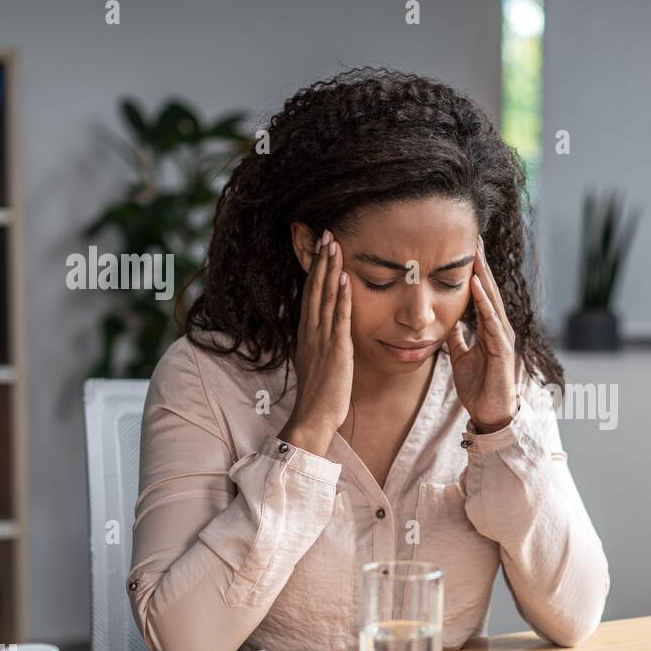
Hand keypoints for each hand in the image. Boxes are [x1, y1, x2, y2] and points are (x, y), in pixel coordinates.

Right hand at [279, 229, 351, 456]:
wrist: (314, 417)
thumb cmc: (319, 395)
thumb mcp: (318, 364)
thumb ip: (320, 345)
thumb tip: (323, 334)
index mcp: (306, 334)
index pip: (310, 295)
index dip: (314, 270)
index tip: (319, 248)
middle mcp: (311, 332)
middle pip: (314, 289)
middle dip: (320, 261)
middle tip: (325, 234)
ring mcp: (322, 339)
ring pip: (325, 297)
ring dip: (329, 270)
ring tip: (333, 245)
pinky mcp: (335, 350)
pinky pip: (338, 318)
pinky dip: (340, 297)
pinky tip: (343, 278)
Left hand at [448, 235, 517, 432]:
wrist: (489, 414)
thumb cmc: (479, 387)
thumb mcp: (461, 357)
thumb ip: (457, 339)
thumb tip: (447, 324)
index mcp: (489, 329)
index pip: (482, 294)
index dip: (475, 271)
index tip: (467, 248)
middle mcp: (499, 329)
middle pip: (490, 291)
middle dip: (482, 265)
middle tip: (475, 238)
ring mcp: (503, 338)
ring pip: (493, 301)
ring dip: (484, 277)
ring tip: (476, 254)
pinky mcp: (502, 350)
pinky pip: (492, 321)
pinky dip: (484, 302)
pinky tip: (476, 285)